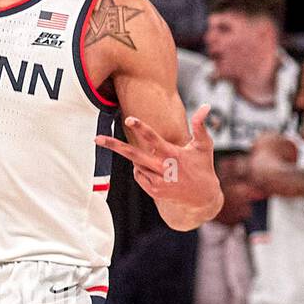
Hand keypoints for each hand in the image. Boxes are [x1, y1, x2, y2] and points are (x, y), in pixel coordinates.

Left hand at [96, 105, 222, 218]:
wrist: (202, 198)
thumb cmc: (203, 166)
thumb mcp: (204, 146)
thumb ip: (200, 126)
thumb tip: (206, 105)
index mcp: (173, 154)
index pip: (154, 139)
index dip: (141, 128)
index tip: (129, 119)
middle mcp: (163, 168)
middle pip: (134, 155)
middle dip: (114, 146)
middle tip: (96, 138)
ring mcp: (157, 181)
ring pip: (136, 164)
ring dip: (140, 159)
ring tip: (159, 161)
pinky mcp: (153, 191)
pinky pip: (138, 175)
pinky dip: (142, 170)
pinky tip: (156, 171)